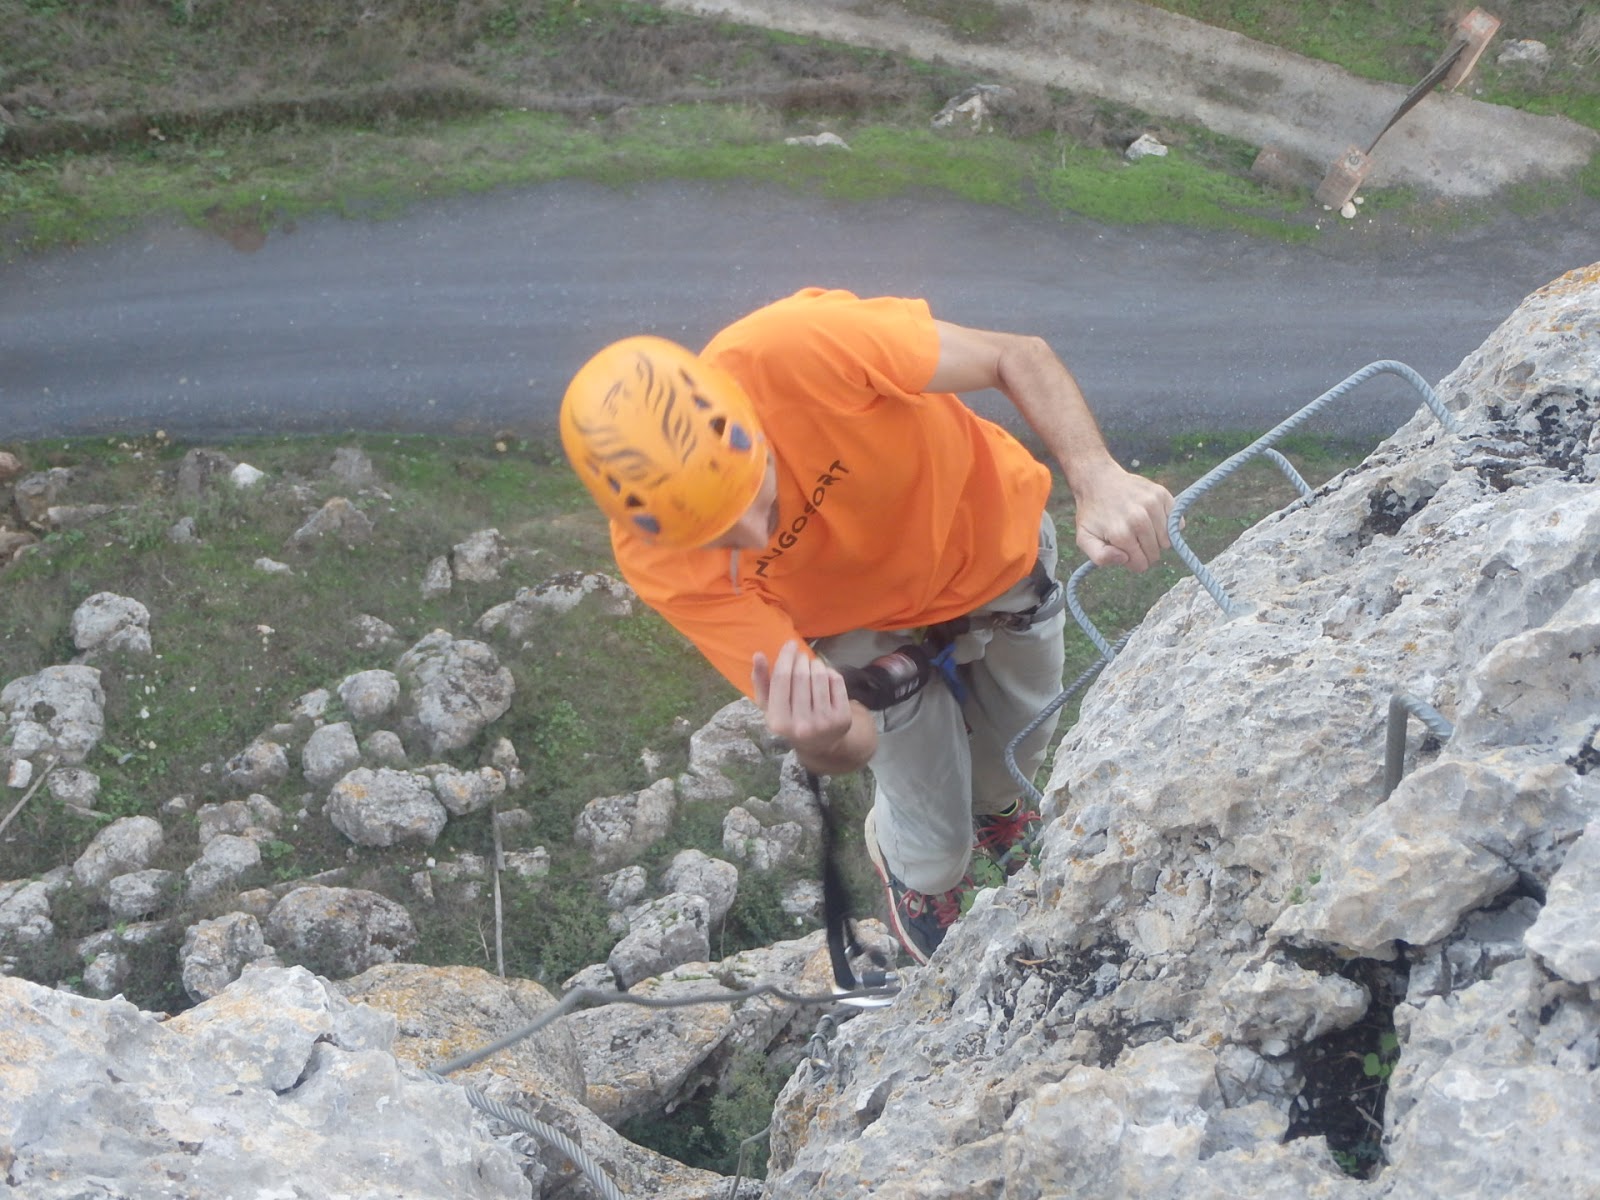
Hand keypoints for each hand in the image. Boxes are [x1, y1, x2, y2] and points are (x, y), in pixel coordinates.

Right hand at [751, 640, 853, 757]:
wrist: (820, 744)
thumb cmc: (790, 719)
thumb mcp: (770, 706)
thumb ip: (761, 681)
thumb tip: (758, 655)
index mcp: (778, 722)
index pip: (781, 680)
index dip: (786, 657)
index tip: (790, 644)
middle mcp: (801, 724)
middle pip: (801, 676)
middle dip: (801, 659)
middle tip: (801, 655)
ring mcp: (824, 722)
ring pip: (820, 676)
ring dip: (816, 663)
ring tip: (812, 665)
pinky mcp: (842, 718)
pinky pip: (836, 682)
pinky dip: (830, 672)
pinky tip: (825, 676)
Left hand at [1073, 463, 1174, 572]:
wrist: (1098, 480)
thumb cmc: (1092, 513)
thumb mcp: (1085, 538)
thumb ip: (1101, 557)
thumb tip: (1125, 558)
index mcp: (1121, 534)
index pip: (1141, 564)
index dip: (1133, 561)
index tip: (1125, 551)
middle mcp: (1139, 519)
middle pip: (1155, 552)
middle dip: (1144, 551)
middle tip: (1132, 538)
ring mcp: (1153, 505)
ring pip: (1167, 539)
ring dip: (1156, 538)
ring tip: (1140, 528)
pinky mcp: (1162, 494)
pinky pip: (1177, 522)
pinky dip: (1168, 524)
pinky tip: (1152, 518)